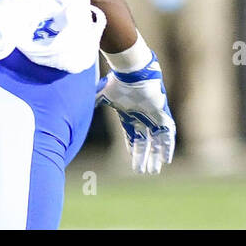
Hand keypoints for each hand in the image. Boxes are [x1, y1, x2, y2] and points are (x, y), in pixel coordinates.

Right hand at [96, 52, 175, 174]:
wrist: (132, 73)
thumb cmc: (116, 83)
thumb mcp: (102, 95)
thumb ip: (94, 102)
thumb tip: (78, 106)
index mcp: (129, 115)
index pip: (133, 136)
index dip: (133, 149)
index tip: (133, 161)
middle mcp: (143, 118)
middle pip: (144, 142)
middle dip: (144, 157)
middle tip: (144, 171)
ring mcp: (154, 118)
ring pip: (156, 142)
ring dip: (154, 156)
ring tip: (153, 170)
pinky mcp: (163, 116)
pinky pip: (168, 136)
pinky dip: (167, 147)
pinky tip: (166, 159)